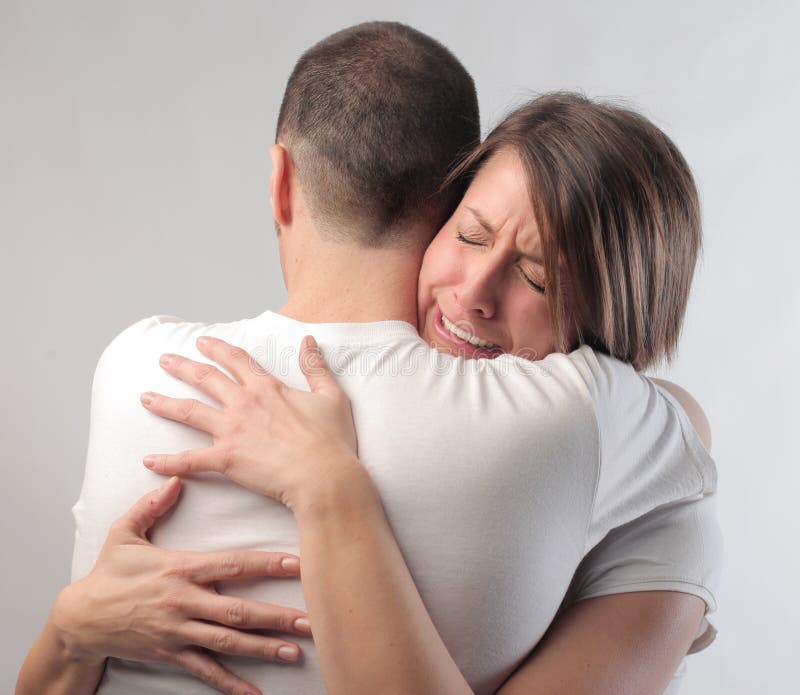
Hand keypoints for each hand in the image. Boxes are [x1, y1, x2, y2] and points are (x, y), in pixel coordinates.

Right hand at [52, 476, 311, 694]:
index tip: (295, 564)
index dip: (265, 565)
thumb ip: (152, 506)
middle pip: (237, 610)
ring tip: (294, 651)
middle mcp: (184, 602)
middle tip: (309, 619)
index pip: (231, 565)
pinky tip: (255, 692)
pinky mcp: (171, 654)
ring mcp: (179, 632)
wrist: (80, 619)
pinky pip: (206, 671)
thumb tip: (175, 479)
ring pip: (228, 642)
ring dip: (263, 648)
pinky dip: (231, 683)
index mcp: (180, 570)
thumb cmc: (107, 574)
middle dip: (276, 615)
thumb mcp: (124, 533)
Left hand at [139, 335, 360, 511]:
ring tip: (145, 398)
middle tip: (164, 360)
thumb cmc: (330, 440)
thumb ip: (316, 367)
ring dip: (165, 403)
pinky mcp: (226, 459)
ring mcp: (232, 430)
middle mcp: (244, 403)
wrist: (323, 476)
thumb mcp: (331, 396)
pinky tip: (149, 460)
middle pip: (205, 378)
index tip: (202, 342)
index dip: (217, 349)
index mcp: (267, 388)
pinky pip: (190, 460)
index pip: (236, 360)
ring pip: (189, 412)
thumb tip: (309, 341)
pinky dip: (168, 461)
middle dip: (182, 366)